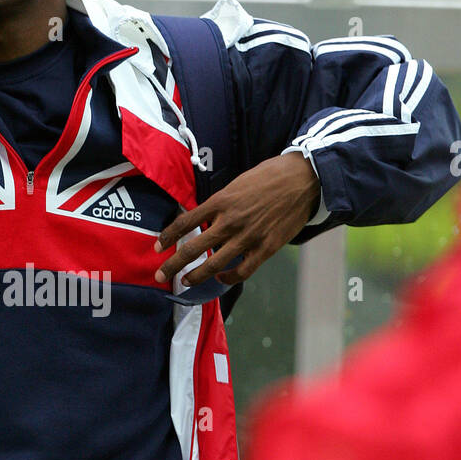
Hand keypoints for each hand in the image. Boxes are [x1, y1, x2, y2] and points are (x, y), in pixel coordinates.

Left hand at [153, 153, 321, 288]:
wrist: (302, 179)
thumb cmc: (269, 177)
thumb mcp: (238, 183)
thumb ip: (221, 203)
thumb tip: (206, 219)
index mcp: (221, 200)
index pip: (186, 221)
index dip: (167, 236)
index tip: (158, 247)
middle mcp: (230, 220)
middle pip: (192, 247)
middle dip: (172, 265)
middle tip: (160, 275)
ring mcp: (247, 236)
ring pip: (213, 264)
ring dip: (195, 276)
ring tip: (185, 282)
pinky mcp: (265, 248)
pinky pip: (241, 271)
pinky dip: (228, 277)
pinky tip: (221, 277)